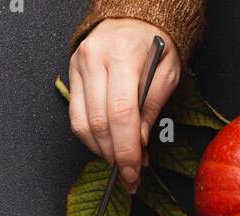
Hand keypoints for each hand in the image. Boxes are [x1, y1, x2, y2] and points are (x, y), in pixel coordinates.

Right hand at [69, 18, 180, 193]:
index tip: (133, 172)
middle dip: (115, 155)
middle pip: (99, 123)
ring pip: (83, 124)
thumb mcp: (168, 71)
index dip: (126, 149)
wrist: (131, 17)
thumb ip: (152, 107)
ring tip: (119, 160)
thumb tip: (138, 143)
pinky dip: (90, 138)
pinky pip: (75, 117)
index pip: (121, 113)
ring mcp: (79, 67)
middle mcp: (96, 59)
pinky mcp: (70, 76)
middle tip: (129, 173)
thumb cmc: (154, 42)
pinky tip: (106, 145)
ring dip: (101, 150)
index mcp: (125, 55)